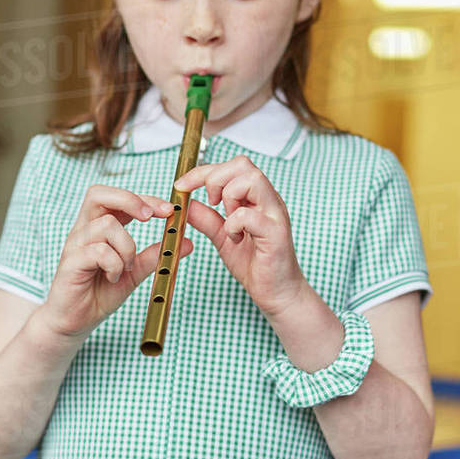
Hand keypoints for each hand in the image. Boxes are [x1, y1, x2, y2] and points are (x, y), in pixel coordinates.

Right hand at [43, 185, 192, 339]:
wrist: (74, 322)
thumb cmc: (100, 293)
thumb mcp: (134, 273)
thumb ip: (154, 255)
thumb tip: (186, 241)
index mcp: (98, 227)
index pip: (118, 197)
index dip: (144, 198)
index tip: (169, 211)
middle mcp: (84, 230)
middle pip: (99, 193)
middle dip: (130, 200)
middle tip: (150, 218)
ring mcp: (75, 245)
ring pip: (106, 225)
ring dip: (126, 246)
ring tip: (126, 268)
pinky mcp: (71, 262)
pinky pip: (98, 251)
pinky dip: (114, 264)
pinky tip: (114, 278)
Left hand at [174, 155, 304, 321]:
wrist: (277, 293)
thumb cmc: (256, 265)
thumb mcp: (223, 237)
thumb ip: (207, 219)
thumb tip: (186, 203)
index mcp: (257, 198)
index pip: (232, 166)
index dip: (203, 171)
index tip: (182, 185)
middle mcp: (268, 200)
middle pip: (243, 164)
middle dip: (215, 178)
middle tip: (210, 202)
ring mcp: (275, 215)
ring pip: (251, 180)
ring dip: (228, 197)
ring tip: (227, 221)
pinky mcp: (276, 234)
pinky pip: (250, 215)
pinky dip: (233, 224)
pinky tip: (235, 239)